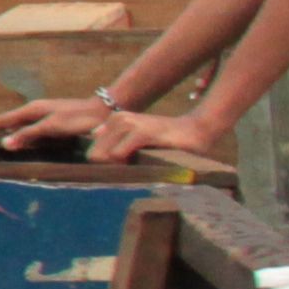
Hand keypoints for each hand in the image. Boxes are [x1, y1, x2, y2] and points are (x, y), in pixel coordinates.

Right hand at [0, 94, 106, 154]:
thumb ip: (29, 134)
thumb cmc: (79, 119)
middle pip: (5, 120)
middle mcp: (34, 111)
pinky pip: (26, 127)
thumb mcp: (52, 127)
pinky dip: (16, 132)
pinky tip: (16, 138)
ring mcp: (42, 115)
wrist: (104, 111)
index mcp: (31, 110)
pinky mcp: (50, 121)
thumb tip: (4, 143)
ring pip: (16, 124)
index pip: (0, 120)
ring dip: (1, 129)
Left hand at [85, 105, 224, 166]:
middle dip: (108, 168)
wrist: (196, 131)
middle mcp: (117, 120)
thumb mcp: (137, 143)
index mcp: (114, 122)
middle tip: (133, 169)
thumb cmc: (166, 142)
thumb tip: (93, 157)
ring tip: (141, 164)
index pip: (91, 151)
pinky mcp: (141, 132)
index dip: (104, 165)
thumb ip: (115, 147)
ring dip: (119, 167)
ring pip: (103, 156)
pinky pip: (117, 155)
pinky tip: (145, 163)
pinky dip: (127, 165)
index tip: (123, 167)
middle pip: (94, 155)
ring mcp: (128, 124)